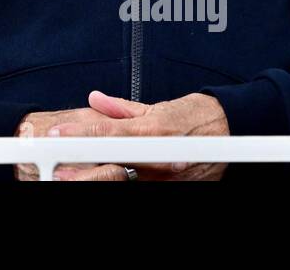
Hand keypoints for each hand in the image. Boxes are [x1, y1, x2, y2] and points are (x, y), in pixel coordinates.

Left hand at [17, 91, 229, 180]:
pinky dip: (123, 180)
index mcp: (156, 131)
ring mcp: (167, 179)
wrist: (232, 132)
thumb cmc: (197, 117)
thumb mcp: (159, 106)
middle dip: (83, 165)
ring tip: (75, 171)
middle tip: (58, 165)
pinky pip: (139, 186)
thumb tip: (96, 100)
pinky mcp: (172, 190)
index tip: (57, 136)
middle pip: (112, 164)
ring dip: (100, 175)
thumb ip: (122, 108)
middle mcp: (161, 158)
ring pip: (123, 179)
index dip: (80, 136)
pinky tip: (109, 175)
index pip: (109, 134)